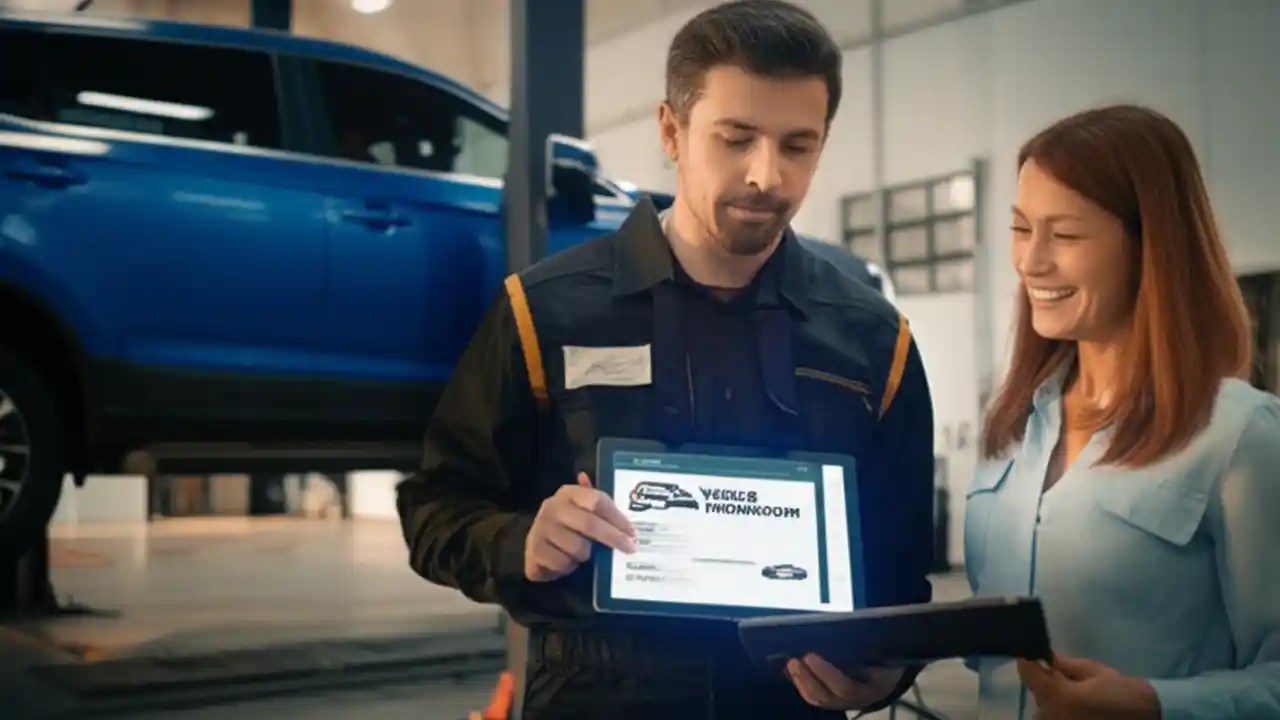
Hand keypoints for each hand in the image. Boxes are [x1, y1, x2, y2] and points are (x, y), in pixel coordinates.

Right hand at [524, 472, 636, 581]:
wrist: (536, 543)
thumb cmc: (568, 525)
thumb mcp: (583, 510)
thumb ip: (598, 503)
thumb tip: (595, 481)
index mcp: (568, 493)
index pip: (597, 500)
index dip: (617, 517)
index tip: (632, 532)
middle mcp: (552, 507)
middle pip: (589, 523)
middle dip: (613, 537)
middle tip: (629, 548)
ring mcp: (540, 528)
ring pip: (577, 548)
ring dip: (586, 556)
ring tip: (585, 554)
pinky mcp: (534, 550)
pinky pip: (562, 563)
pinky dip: (568, 567)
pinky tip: (568, 562)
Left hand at [786, 654, 903, 710]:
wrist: (892, 677)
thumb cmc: (887, 659)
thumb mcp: (886, 652)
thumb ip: (869, 643)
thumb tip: (847, 625)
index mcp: (872, 688)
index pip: (845, 687)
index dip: (825, 673)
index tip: (810, 656)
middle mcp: (856, 700)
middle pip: (826, 697)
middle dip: (807, 678)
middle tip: (794, 660)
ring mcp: (843, 702)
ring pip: (818, 699)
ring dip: (800, 681)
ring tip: (791, 663)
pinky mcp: (833, 699)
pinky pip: (814, 696)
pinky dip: (800, 684)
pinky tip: (790, 671)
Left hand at [1018, 654, 1160, 719]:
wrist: (1151, 718)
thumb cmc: (1125, 693)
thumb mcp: (1095, 671)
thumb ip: (1066, 665)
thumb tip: (1046, 658)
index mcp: (1060, 696)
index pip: (1028, 674)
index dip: (1027, 661)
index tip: (1030, 654)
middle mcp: (1054, 716)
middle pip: (1037, 694)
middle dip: (1046, 684)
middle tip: (1061, 676)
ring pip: (1044, 711)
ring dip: (1053, 701)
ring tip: (1075, 696)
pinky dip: (1060, 712)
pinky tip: (1077, 707)